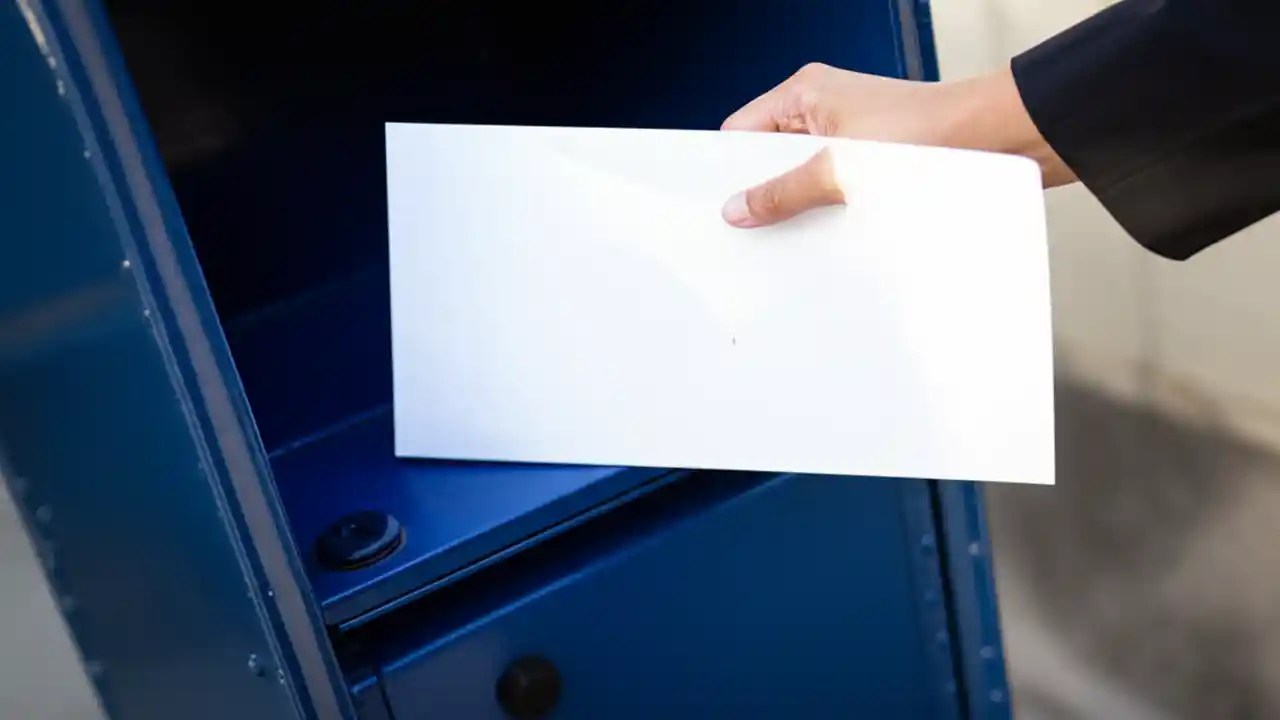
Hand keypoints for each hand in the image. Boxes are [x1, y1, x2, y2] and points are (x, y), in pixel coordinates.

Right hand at [719, 63, 1073, 227]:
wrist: (998, 140)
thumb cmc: (928, 133)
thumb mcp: (838, 168)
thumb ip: (783, 192)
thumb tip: (739, 210)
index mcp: (805, 92)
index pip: (741, 130)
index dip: (728, 169)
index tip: (719, 205)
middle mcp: (825, 109)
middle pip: (772, 157)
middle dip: (766, 192)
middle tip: (753, 227)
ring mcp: (851, 135)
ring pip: (805, 176)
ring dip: (801, 204)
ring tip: (795, 232)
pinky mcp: (876, 160)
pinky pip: (834, 187)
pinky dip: (830, 209)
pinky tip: (829, 233)